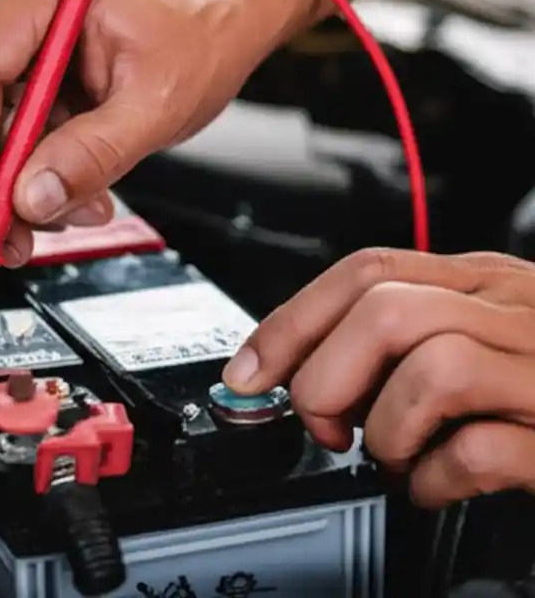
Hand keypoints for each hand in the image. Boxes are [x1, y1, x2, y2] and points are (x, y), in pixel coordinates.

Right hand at [0, 0, 309, 265]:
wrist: (215, 23)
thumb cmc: (196, 36)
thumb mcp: (159, 103)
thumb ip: (93, 153)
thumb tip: (31, 198)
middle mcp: (4, 3)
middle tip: (16, 239)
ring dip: (6, 187)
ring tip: (73, 209)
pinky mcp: (5, 73)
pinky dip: (20, 176)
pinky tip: (65, 190)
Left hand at [224, 248, 534, 507]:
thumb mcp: (484, 339)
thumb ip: (410, 337)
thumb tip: (300, 367)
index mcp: (488, 284)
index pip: (369, 270)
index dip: (291, 320)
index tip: (249, 372)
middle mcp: (521, 314)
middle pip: (385, 309)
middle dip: (325, 373)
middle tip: (327, 424)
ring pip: (431, 365)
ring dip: (384, 426)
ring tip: (392, 454)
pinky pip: (479, 447)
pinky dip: (433, 477)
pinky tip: (436, 486)